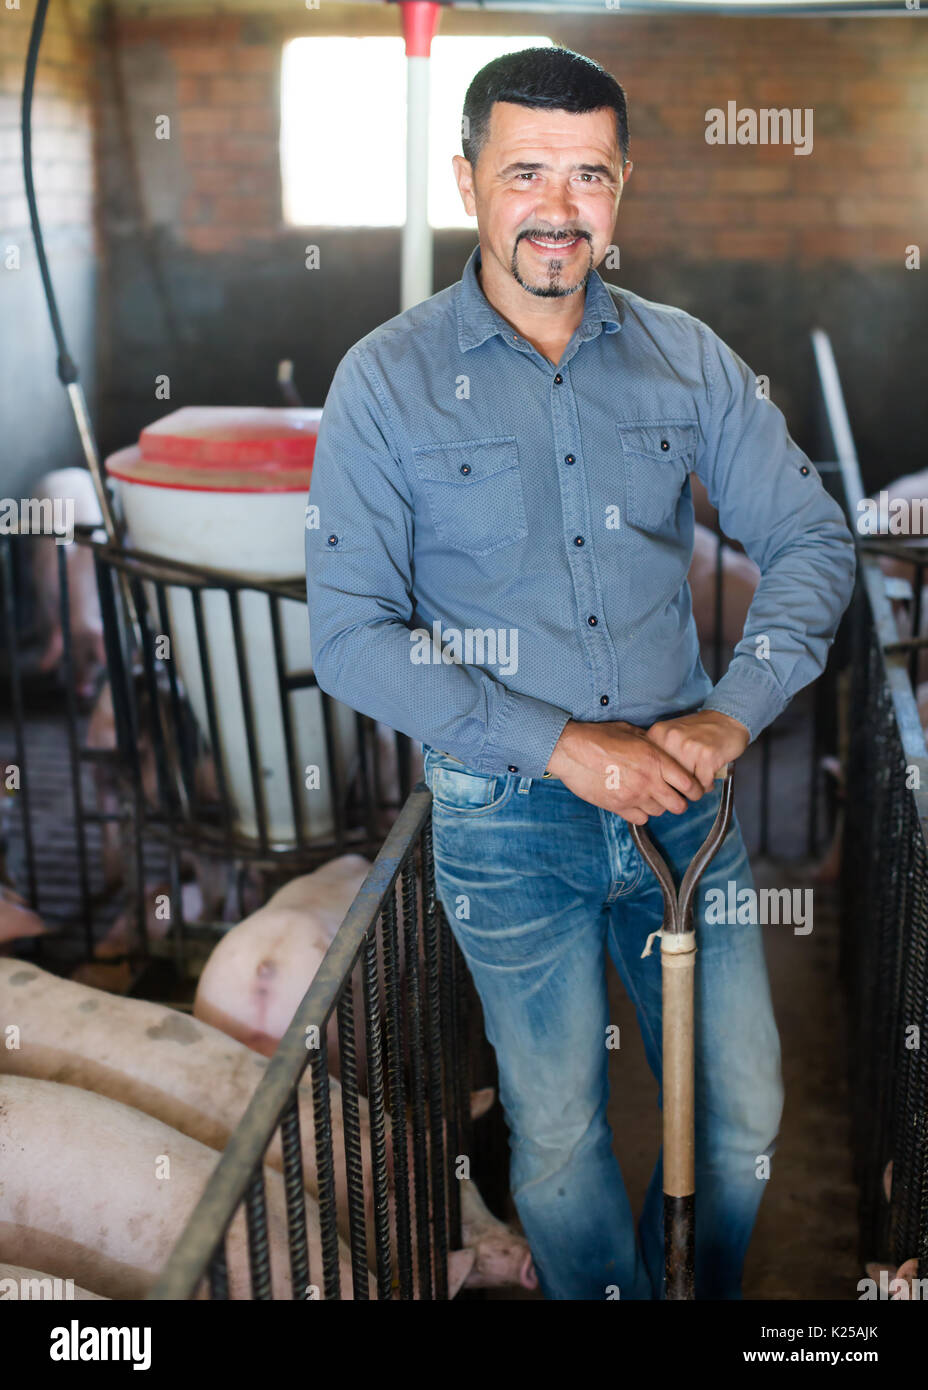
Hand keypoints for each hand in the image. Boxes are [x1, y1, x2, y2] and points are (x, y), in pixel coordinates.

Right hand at [545, 719, 705, 824]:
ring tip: (651, 796)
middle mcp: (648, 781)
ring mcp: (633, 796)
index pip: (689, 785)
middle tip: (675, 796)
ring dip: (659, 806)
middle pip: (679, 805)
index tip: (693, 790)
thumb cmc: (598, 737)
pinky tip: (636, 802)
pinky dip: (642, 813)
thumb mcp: (631, 732)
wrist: (570, 750)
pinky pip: (641, 819)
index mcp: (656, 759)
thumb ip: (652, 743)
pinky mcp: (618, 807)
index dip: (696, 790)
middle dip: (680, 802)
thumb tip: (663, 748)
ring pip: (660, 812)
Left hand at [644, 710, 749, 792]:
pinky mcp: (707, 756)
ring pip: (686, 784)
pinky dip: (708, 784)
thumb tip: (653, 784)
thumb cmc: (700, 731)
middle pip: (668, 779)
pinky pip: (703, 784)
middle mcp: (670, 739)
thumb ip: (659, 754)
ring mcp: (688, 746)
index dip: (663, 777)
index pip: (652, 769)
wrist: (728, 719)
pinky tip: (710, 773)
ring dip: (695, 785)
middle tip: (690, 776)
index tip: (672, 776)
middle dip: (680, 783)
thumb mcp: (671, 735)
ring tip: (700, 773)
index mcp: (657, 734)